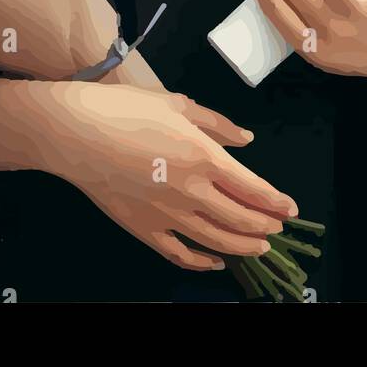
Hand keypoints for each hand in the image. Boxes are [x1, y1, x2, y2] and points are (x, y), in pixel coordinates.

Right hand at [27, 82, 298, 271]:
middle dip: (265, 226)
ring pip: (216, 242)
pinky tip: (215, 261)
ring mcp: (167, 216)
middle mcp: (191, 192)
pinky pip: (180, 254)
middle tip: (278, 228)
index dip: (276, 202)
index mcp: (204, 157)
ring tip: (260, 247)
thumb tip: (245, 138)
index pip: (253, 189)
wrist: (76, 133)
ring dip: (243, 247)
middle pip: (240, 219)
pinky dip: (202, 262)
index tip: (290, 208)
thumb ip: (216, 123)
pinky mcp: (144, 230)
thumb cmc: (125, 109)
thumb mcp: (176, 103)